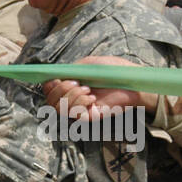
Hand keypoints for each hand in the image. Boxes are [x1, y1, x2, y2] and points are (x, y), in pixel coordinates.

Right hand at [39, 55, 155, 120]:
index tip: (56, 79)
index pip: (49, 90)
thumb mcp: (89, 63)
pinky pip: (74, 115)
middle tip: (76, 83)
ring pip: (60, 109)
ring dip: (71, 96)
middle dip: (59, 90)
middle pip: (51, 101)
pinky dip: (80, 104)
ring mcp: (81, 109)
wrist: (133, 80)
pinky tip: (92, 98)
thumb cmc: (114, 70)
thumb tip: (55, 76)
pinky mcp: (90, 118)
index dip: (48, 86)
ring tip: (87, 89)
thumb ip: (71, 69)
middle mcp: (73, 98)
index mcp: (71, 85)